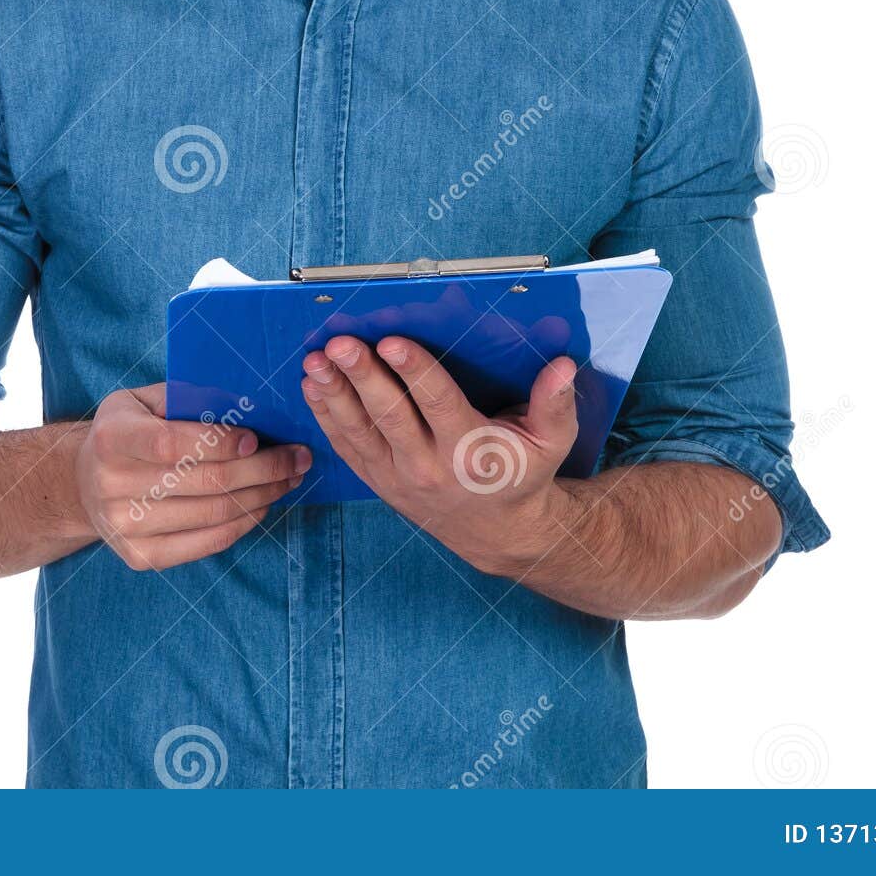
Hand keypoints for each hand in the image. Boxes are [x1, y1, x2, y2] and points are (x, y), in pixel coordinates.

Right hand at [74, 383, 309, 569]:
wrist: (83, 483)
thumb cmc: (127, 430)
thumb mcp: (143, 400)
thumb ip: (185, 399)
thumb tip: (246, 403)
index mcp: (112, 437)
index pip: (172, 443)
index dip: (219, 442)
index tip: (257, 437)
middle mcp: (113, 486)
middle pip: (205, 482)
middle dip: (263, 469)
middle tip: (299, 457)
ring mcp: (125, 527)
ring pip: (214, 514)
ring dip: (263, 496)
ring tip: (290, 479)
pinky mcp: (140, 557)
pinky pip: (207, 543)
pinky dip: (244, 523)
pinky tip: (264, 504)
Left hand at [299, 336, 581, 575]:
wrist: (499, 533)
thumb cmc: (523, 472)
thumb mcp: (552, 442)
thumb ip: (556, 403)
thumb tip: (562, 365)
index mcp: (471, 451)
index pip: (439, 405)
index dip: (415, 372)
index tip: (392, 342)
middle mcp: (430, 467)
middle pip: (391, 417)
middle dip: (363, 378)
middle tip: (340, 344)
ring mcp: (399, 478)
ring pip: (360, 433)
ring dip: (334, 395)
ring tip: (315, 361)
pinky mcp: (379, 482)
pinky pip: (348, 449)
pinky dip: (327, 418)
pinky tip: (313, 387)